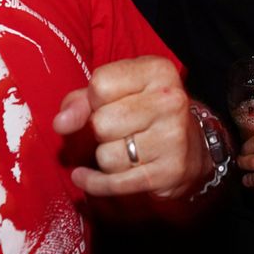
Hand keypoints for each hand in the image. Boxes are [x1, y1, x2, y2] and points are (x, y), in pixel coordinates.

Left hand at [55, 56, 203, 198]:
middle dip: (100, 132)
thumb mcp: (117, 92)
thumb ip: (82, 100)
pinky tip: (86, 177)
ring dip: (106, 157)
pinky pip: (113, 183)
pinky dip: (94, 183)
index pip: (100, 85)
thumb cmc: (144, 113)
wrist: (192, 147)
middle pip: (101, 123)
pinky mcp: (170, 171)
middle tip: (119, 130)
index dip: (93, 100)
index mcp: (157, 71)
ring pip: (106, 156)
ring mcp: (173, 138)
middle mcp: (170, 101)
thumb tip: (61, 123)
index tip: (107, 105)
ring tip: (125, 150)